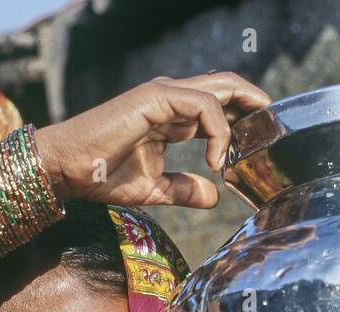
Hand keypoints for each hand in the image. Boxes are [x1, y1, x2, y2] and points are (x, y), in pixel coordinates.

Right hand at [36, 72, 270, 208]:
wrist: (65, 169)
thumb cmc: (99, 177)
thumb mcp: (154, 189)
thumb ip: (184, 189)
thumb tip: (215, 196)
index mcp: (170, 115)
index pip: (219, 105)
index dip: (244, 119)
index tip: (259, 145)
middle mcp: (170, 98)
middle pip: (227, 87)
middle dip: (256, 104)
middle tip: (274, 130)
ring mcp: (163, 94)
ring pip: (221, 91)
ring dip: (240, 121)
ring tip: (239, 157)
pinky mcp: (156, 97)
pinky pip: (204, 105)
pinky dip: (218, 131)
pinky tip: (216, 160)